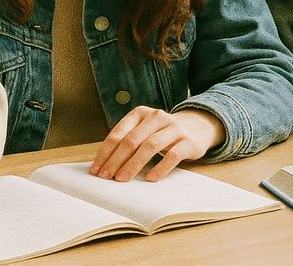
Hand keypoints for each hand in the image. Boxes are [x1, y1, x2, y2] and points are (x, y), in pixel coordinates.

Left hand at [90, 107, 223, 182]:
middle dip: (116, 160)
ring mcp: (173, 128)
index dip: (106, 152)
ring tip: (122, 178)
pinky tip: (150, 178)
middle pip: (132, 140)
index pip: (119, 133)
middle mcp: (156, 117)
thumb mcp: (144, 130)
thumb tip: (104, 165)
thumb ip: (127, 141)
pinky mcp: (188, 141)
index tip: (96, 169)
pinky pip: (172, 155)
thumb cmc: (161, 133)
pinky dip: (160, 168)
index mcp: (140, 113)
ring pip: (150, 146)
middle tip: (106, 176)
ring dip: (134, 164)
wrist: (196, 128)